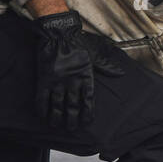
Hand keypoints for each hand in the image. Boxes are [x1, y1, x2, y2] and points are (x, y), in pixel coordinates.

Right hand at [34, 10, 124, 131]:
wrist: (58, 33)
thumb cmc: (77, 43)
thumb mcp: (94, 54)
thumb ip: (106, 66)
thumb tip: (120, 73)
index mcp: (85, 77)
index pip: (88, 100)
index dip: (88, 113)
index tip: (86, 122)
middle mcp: (72, 82)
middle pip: (72, 107)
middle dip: (72, 120)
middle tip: (71, 127)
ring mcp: (57, 82)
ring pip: (57, 106)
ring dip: (57, 118)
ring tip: (57, 125)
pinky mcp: (44, 79)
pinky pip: (42, 98)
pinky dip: (42, 109)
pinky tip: (43, 115)